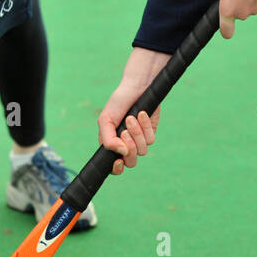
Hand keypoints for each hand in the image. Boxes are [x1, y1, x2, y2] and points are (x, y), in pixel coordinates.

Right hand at [98, 48, 170, 174]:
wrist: (137, 87)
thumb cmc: (118, 103)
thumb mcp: (106, 120)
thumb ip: (108, 140)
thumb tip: (121, 153)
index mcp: (112, 145)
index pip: (114, 167)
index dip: (116, 168)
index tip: (118, 161)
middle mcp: (126, 145)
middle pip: (130, 162)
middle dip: (129, 148)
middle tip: (124, 132)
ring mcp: (139, 140)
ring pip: (142, 151)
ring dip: (137, 133)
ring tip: (131, 118)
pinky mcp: (150, 133)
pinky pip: (150, 140)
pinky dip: (146, 126)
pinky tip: (142, 114)